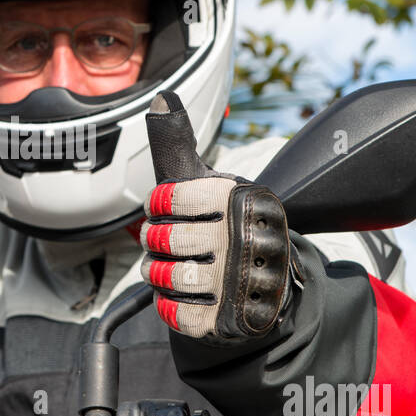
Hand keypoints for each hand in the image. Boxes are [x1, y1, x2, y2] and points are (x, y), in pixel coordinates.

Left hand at [140, 91, 301, 342]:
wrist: (259, 279)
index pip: (173, 196)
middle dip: (155, 242)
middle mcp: (250, 237)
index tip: (164, 207)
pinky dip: (169, 305)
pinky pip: (180, 314)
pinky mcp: (234, 318)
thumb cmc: (219, 222)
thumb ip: (176, 142)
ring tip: (165, 268)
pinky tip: (178, 293)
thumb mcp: (201, 179)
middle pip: (167, 239)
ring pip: (172, 277)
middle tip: (164, 242)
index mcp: (244, 197)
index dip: (158, 204)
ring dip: (158, 275)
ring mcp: (244, 280)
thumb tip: (161, 97)